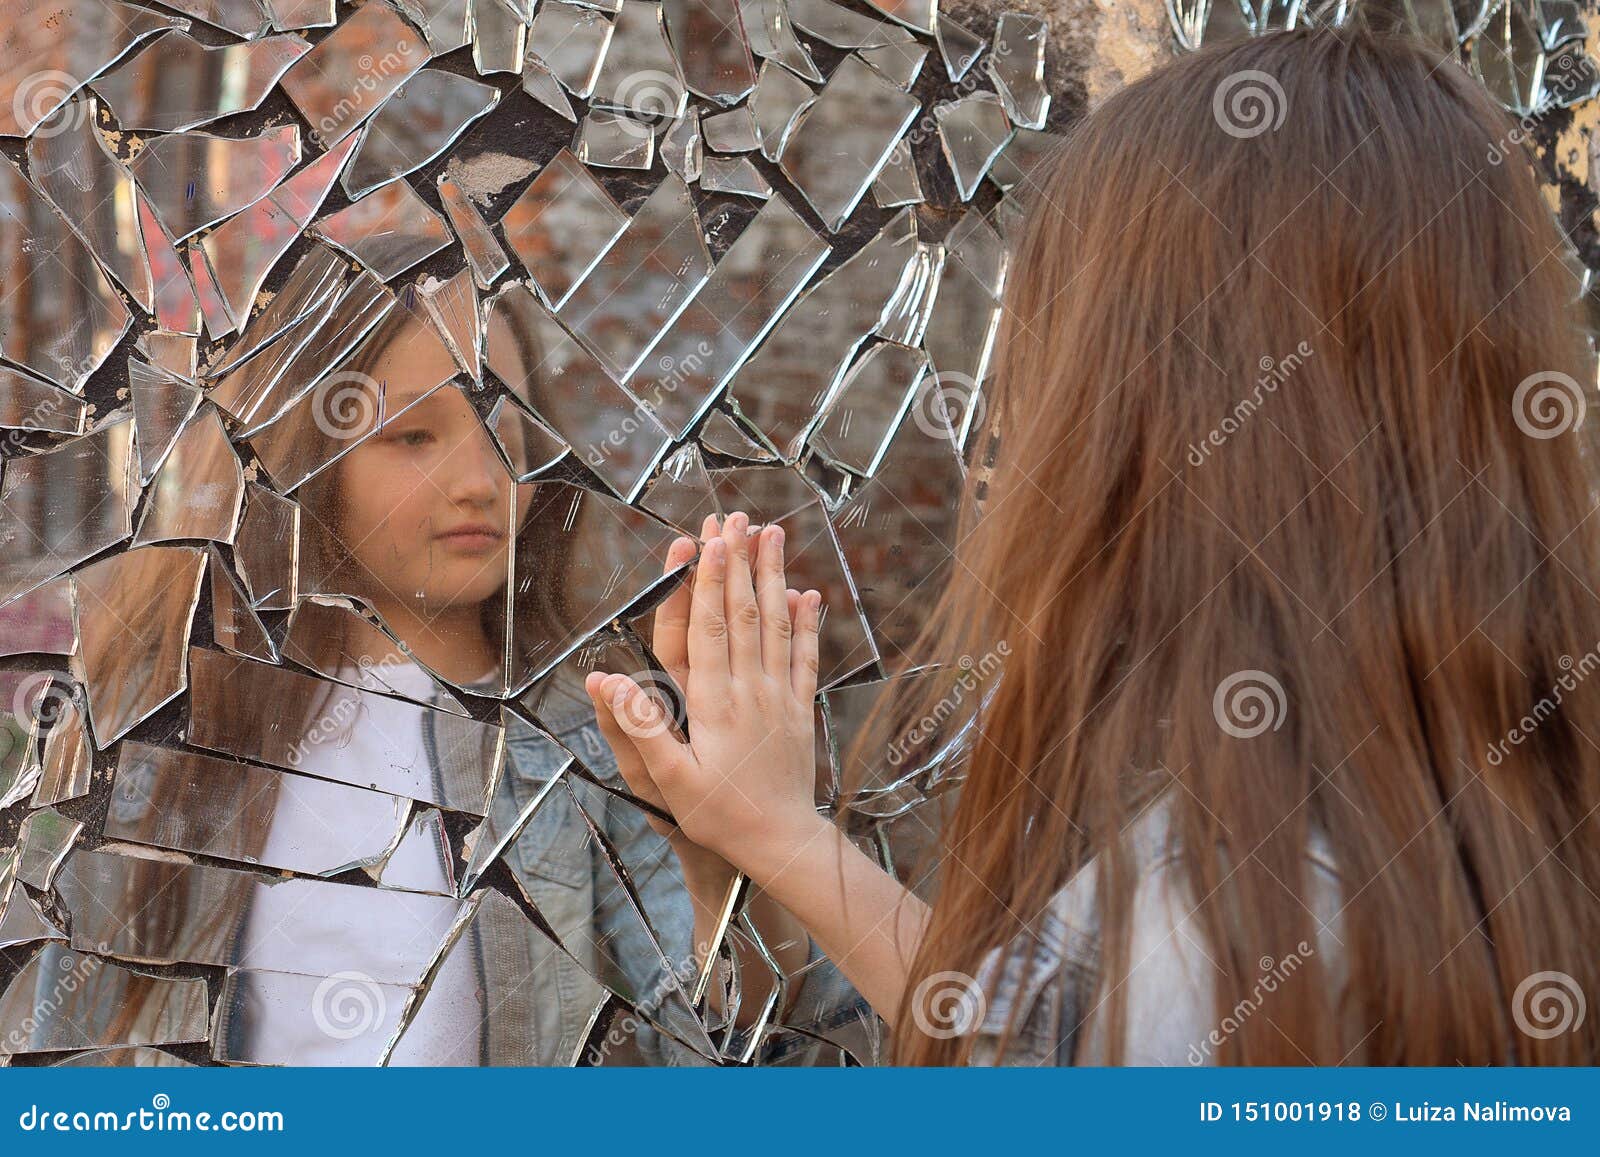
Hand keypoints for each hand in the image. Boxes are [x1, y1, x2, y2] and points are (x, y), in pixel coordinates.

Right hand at [587, 510, 827, 883]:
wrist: (781, 843)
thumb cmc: (718, 816)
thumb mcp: (669, 782)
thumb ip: (641, 728)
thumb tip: (606, 681)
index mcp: (714, 704)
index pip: (709, 630)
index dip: (706, 583)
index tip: (706, 541)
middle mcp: (750, 690)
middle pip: (744, 615)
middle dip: (738, 563)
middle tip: (736, 517)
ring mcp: (779, 697)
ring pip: (777, 625)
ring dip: (773, 577)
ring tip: (773, 534)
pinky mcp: (799, 709)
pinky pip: (805, 657)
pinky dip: (807, 623)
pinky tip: (808, 593)